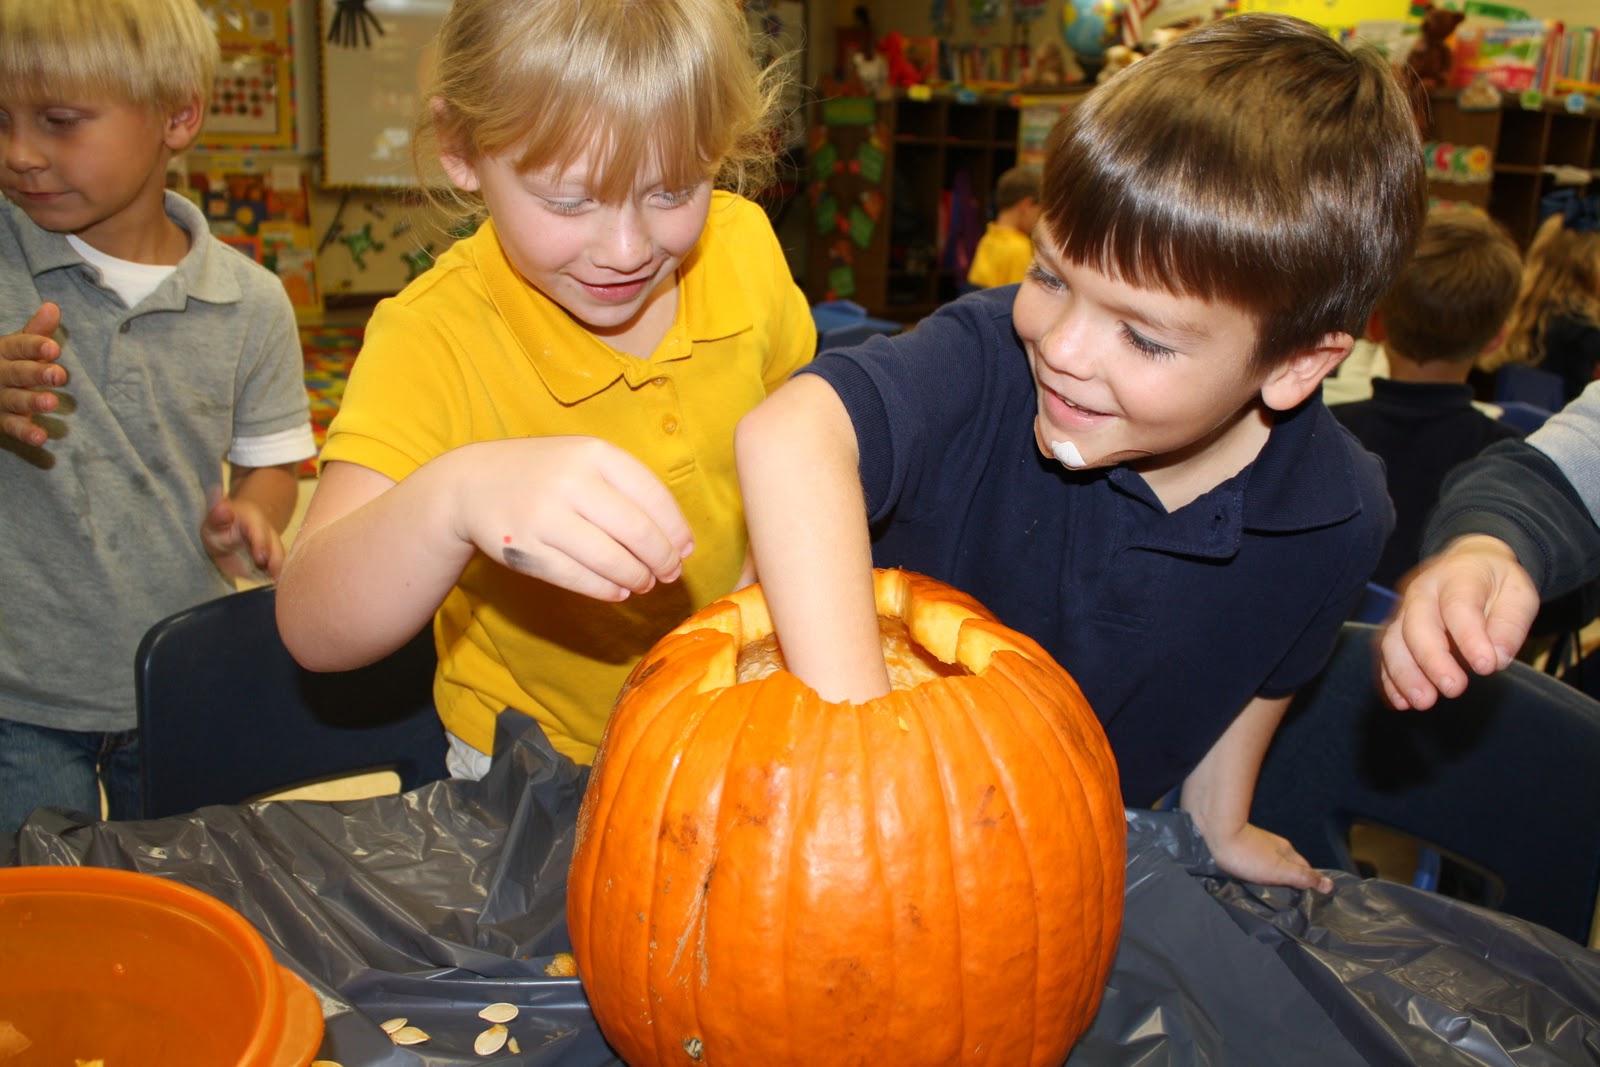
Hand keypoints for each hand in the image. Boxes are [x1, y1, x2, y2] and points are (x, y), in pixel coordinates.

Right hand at [0, 303, 65, 446]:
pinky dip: (25, 432)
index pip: (18, 346)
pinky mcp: (0, 420)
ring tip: (52, 402)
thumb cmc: (7, 362)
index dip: (35, 347)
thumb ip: (36, 331)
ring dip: (32, 402)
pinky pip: (12, 427)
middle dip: (36, 373)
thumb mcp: (18, 346)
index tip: (53, 348)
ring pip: (13, 400)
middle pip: (16, 372)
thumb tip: (52, 306)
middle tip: (59, 374)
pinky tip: (41, 437)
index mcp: (3, 351)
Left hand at [201, 490, 286, 581]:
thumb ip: (217, 516)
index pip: (259, 530)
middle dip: (276, 562)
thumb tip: (222, 506)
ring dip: (281, 572)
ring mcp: (272, 548)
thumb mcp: (212, 522)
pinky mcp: (271, 562)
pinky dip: (279, 579)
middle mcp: (268, 533)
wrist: (226, 536)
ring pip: (280, 559)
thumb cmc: (218, 528)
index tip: (260, 558)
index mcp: (253, 519)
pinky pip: (278, 570)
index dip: (261, 543)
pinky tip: (281, 590)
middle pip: (276, 547)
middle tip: (276, 578)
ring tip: (281, 586)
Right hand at [444, 435, 692, 600]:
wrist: (471, 483)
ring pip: (610, 559)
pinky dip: (606, 589)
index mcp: (594, 453)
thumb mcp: (584, 460)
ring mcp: (545, 515)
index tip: (686, 550)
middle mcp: (571, 481)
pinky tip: (618, 591)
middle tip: (670, 574)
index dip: (677, 529)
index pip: (654, 495)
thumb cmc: (544, 474)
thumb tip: (680, 540)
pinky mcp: (526, 548)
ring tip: (644, 583)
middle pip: (637, 532)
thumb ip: (630, 489)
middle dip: (662, 559)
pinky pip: (579, 577)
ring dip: (637, 578)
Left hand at [1200, 819, 1333, 893]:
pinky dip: (1254, 871)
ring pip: (1270, 863)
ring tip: (1268, 893)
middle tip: (1288, 900)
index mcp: (1286, 851)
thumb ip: (1303, 878)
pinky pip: (1252, 861)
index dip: (1308, 884)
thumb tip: (1330, 885)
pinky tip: (1248, 878)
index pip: (1305, 870)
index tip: (1309, 900)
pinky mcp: (1239, 845)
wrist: (1215, 832)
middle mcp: (1274, 846)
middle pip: (1288, 865)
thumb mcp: (1279, 871)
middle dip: (1289, 881)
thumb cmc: (1245, 854)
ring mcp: (1256, 844)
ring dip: (1270, 876)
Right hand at [1378, 535, 1538, 709]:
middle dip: (1432, 660)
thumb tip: (1497, 657)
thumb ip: (1511, 625)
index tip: (1486, 667)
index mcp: (1457, 575)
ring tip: (1422, 702)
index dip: (1470, 637)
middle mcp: (1423, 590)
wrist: (1470, 564)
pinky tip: (1402, 701)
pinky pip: (1385, 654)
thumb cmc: (1496, 583)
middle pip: (1417, 624)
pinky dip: (1390, 679)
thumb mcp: (1520, 594)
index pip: (1458, 605)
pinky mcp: (1395, 628)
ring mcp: (1403, 609)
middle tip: (1454, 689)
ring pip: (1393, 640)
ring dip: (1404, 673)